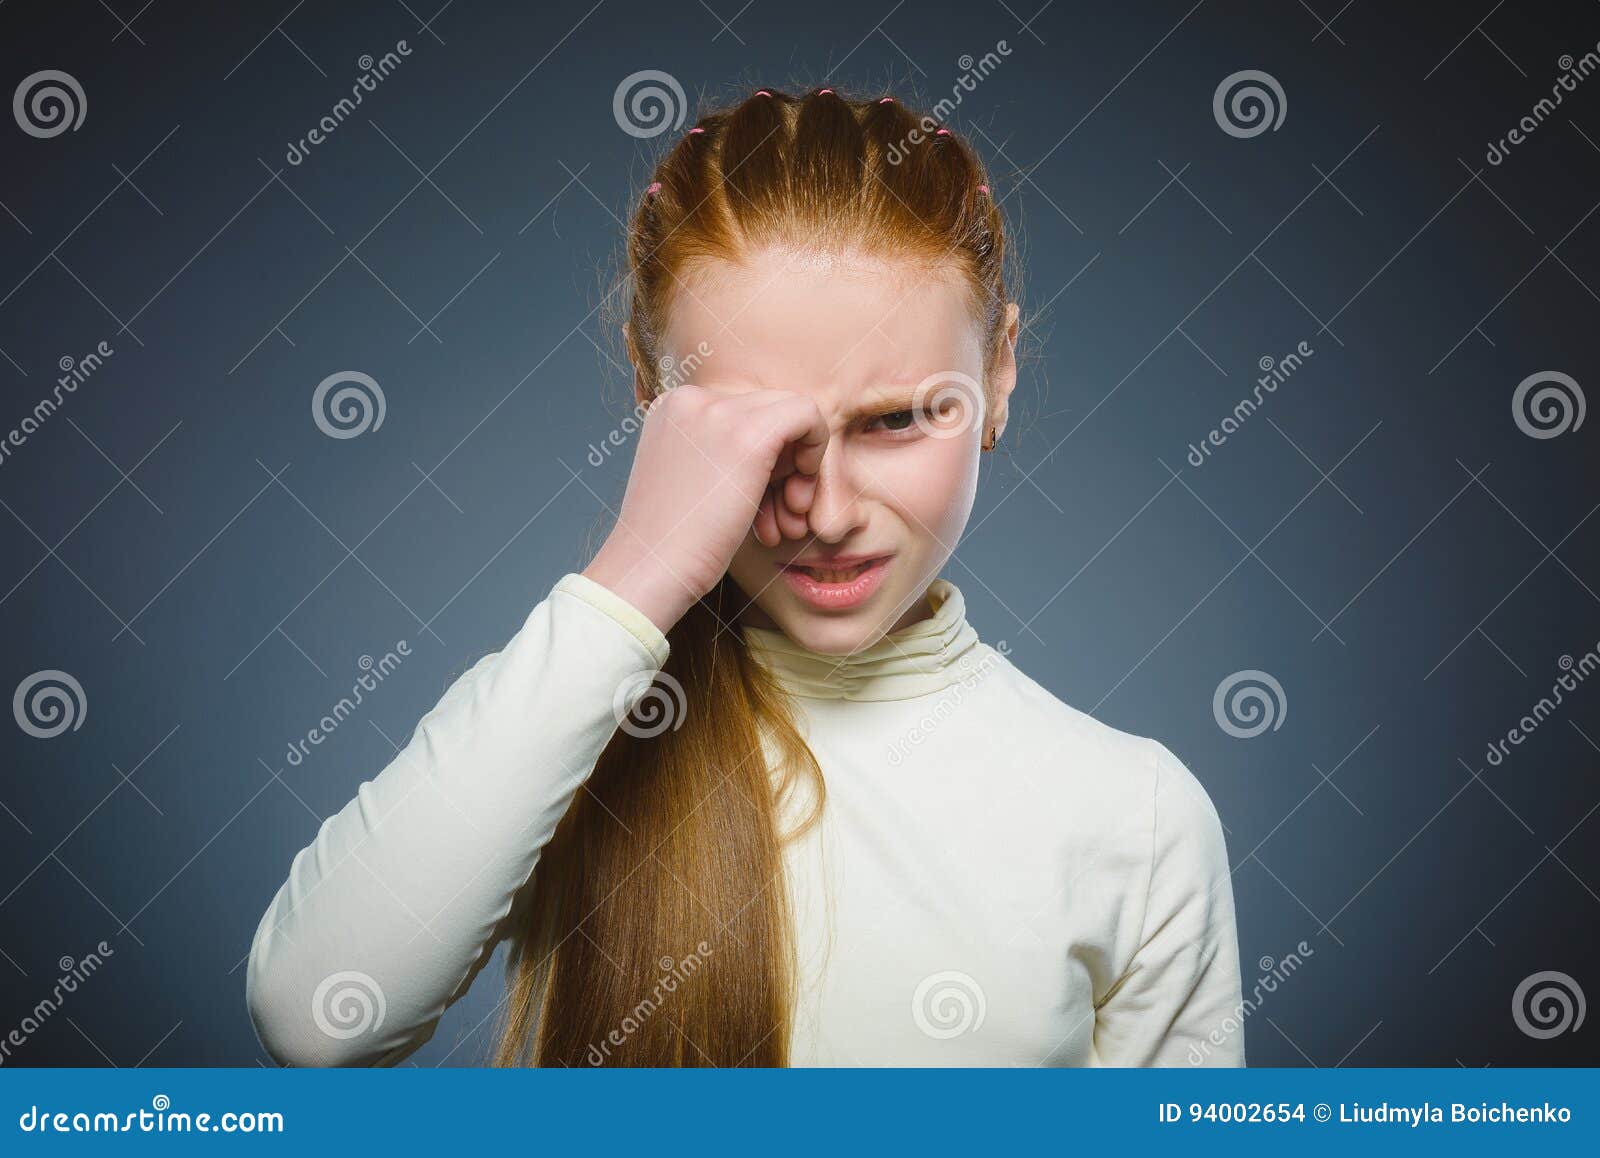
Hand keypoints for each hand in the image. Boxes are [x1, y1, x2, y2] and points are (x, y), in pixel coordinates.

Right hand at [583, 384, 829, 634]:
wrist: (650, 569)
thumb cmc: (673, 541)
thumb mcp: (692, 479)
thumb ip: (723, 452)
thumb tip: (782, 444)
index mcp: (674, 406)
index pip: (743, 412)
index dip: (764, 457)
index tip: (763, 501)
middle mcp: (693, 397)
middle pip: (769, 410)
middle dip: (786, 460)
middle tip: (785, 509)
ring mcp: (718, 411)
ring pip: (791, 412)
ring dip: (801, 465)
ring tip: (787, 518)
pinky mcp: (749, 434)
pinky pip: (808, 414)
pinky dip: (817, 449)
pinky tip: (799, 496)